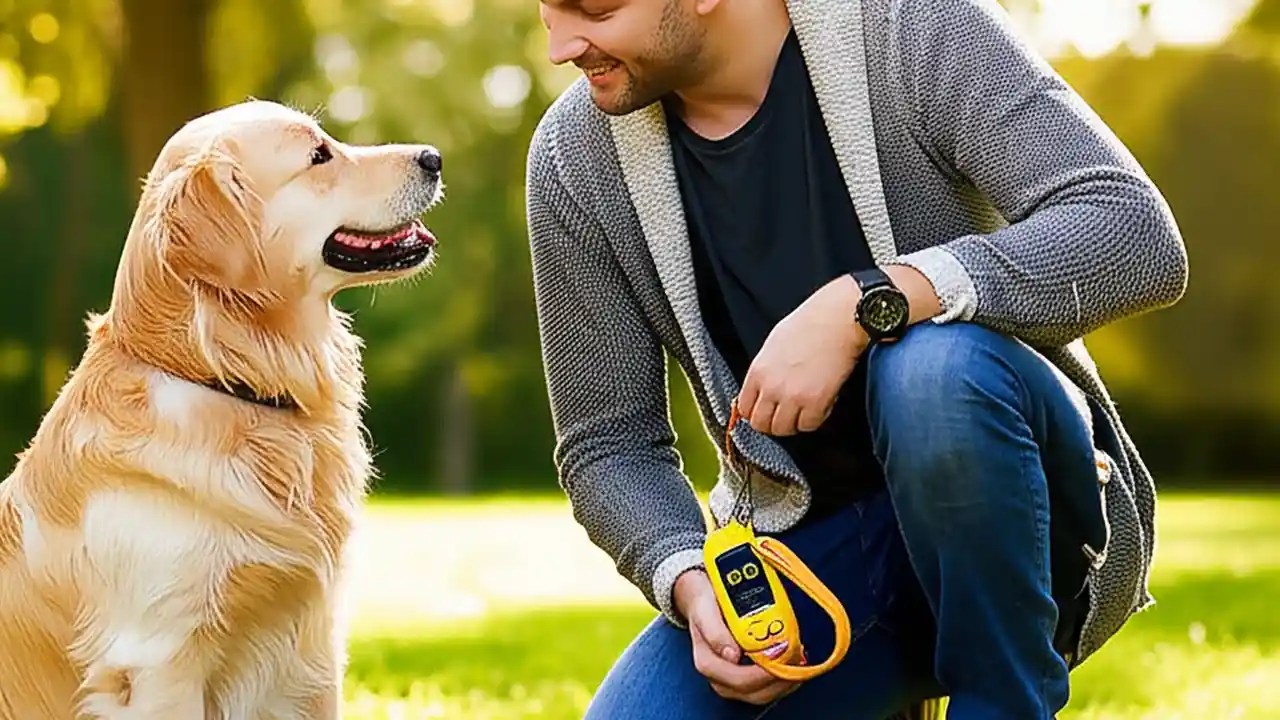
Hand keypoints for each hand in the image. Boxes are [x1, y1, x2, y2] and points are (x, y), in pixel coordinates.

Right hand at [673, 570, 798, 704]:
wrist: (703, 601)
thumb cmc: (705, 604)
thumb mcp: (705, 610)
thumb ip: (715, 632)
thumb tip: (732, 655)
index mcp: (708, 664)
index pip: (741, 680)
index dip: (765, 673)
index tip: (782, 654)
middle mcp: (720, 679)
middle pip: (756, 693)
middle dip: (782, 679)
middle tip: (799, 660)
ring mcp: (734, 682)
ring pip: (765, 693)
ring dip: (786, 680)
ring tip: (801, 660)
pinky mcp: (746, 678)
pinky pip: (768, 687)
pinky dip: (784, 677)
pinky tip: (794, 662)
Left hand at [737, 275, 866, 435]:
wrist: (837, 319)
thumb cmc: (810, 325)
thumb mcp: (773, 345)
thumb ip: (765, 371)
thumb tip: (761, 390)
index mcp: (758, 371)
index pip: (744, 408)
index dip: (756, 412)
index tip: (767, 411)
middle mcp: (771, 387)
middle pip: (760, 424)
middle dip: (773, 423)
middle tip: (786, 415)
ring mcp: (792, 396)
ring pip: (783, 430)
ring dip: (794, 423)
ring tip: (804, 409)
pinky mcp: (816, 402)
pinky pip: (809, 425)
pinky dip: (815, 419)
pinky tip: (821, 404)